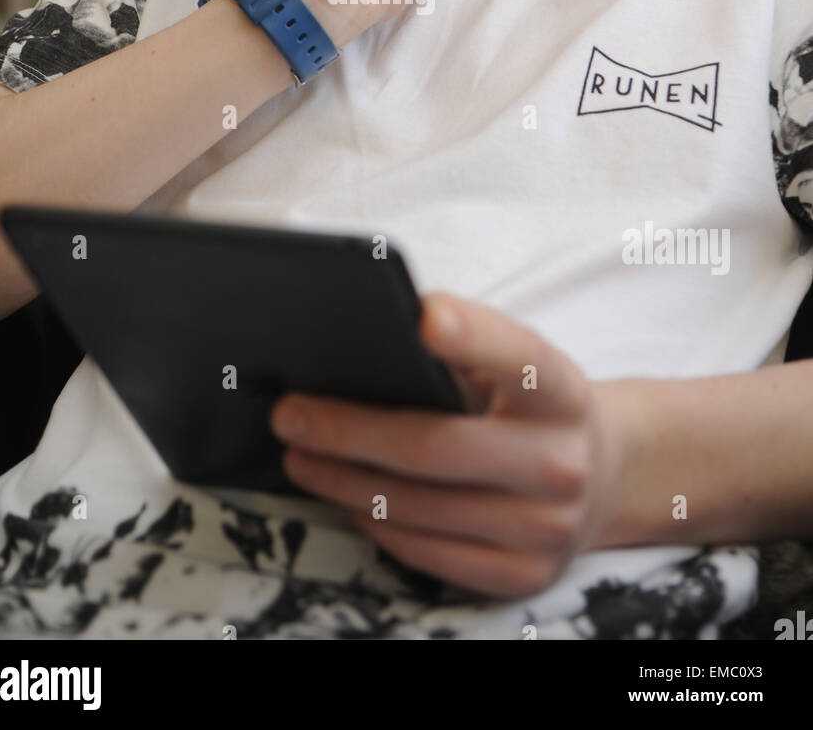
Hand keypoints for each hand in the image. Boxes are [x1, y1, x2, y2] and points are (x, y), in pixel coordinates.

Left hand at [269, 293, 628, 597]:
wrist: (601, 474)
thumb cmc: (529, 405)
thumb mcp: (515, 367)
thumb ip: (461, 353)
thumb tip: (369, 343)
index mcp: (563, 392)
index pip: (519, 357)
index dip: (474, 336)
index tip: (423, 316)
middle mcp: (563, 462)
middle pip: (438, 446)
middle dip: (350, 429)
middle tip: (290, 414)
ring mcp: (546, 528)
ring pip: (420, 506)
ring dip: (344, 481)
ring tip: (300, 456)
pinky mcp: (523, 575)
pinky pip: (427, 552)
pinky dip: (376, 522)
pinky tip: (346, 496)